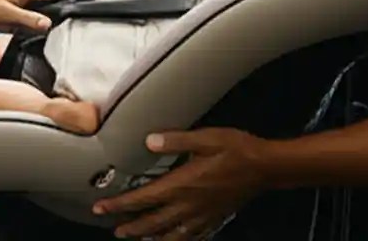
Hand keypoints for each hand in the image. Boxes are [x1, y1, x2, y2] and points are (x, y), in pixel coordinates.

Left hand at [92, 128, 269, 238]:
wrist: (266, 167)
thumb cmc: (236, 149)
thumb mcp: (205, 138)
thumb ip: (176, 140)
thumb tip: (149, 141)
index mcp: (182, 184)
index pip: (144, 198)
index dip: (120, 204)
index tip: (101, 208)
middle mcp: (188, 204)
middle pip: (153, 222)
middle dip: (131, 227)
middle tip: (114, 229)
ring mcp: (202, 215)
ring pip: (171, 234)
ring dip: (151, 237)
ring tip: (138, 239)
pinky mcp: (214, 218)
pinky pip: (192, 236)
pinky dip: (178, 240)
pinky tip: (173, 240)